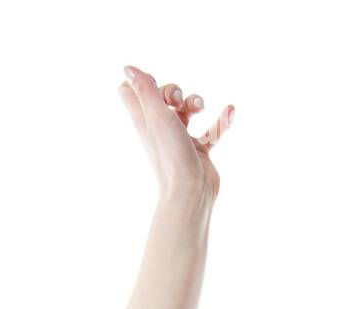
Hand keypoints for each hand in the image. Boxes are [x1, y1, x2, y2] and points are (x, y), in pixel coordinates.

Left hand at [118, 66, 232, 203]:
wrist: (190, 192)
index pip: (130, 93)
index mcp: (144, 121)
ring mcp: (179, 141)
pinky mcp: (199, 152)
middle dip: (173, 90)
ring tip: (200, 108)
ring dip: (195, 101)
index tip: (152, 83)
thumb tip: (127, 67)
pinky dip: (221, 120)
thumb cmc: (171, 155)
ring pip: (186, 111)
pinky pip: (212, 131)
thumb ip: (144, 91)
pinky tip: (230, 110)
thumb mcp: (157, 117)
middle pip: (162, 97)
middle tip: (177, 101)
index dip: (140, 82)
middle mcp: (159, 130)